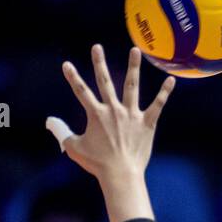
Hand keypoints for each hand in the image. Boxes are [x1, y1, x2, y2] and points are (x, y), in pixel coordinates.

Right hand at [47, 45, 174, 181]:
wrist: (121, 174)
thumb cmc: (97, 164)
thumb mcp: (74, 148)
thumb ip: (61, 133)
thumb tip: (50, 121)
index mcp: (96, 115)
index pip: (81, 92)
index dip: (73, 77)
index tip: (67, 64)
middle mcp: (113, 110)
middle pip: (105, 82)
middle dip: (99, 63)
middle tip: (97, 47)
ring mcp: (131, 115)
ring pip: (132, 86)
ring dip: (133, 67)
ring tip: (135, 50)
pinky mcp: (147, 123)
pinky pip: (158, 105)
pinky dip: (164, 92)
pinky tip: (171, 80)